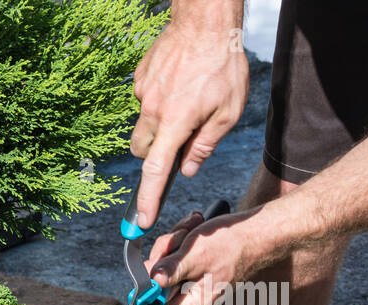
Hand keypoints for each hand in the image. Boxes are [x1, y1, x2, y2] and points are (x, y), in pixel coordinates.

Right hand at [130, 15, 247, 228]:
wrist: (204, 21)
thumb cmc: (222, 64)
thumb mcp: (228, 111)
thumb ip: (206, 144)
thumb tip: (188, 169)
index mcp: (176, 123)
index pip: (155, 171)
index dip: (147, 199)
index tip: (139, 220)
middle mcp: (153, 111)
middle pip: (141, 151)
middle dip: (153, 155)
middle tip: (178, 141)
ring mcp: (142, 94)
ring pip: (143, 125)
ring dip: (158, 126)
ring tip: (184, 102)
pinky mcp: (139, 79)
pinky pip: (145, 100)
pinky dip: (159, 100)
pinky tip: (178, 82)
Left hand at [144, 207, 267, 304]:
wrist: (257, 232)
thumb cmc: (232, 245)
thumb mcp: (196, 256)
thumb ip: (172, 271)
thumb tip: (153, 282)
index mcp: (192, 304)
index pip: (155, 297)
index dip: (154, 273)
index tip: (163, 256)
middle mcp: (191, 298)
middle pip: (159, 276)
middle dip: (168, 249)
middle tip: (183, 235)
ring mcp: (193, 283)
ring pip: (167, 261)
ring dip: (177, 239)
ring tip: (194, 228)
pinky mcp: (195, 269)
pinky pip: (178, 254)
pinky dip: (184, 238)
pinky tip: (195, 227)